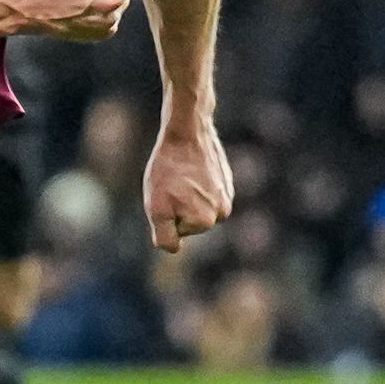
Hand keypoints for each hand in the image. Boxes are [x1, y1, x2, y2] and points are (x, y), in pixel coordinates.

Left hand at [143, 124, 232, 253]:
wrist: (187, 133)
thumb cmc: (168, 170)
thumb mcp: (156, 207)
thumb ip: (165, 236)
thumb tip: (174, 251)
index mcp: (206, 221)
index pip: (176, 233)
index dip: (164, 215)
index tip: (166, 195)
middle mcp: (223, 212)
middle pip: (188, 220)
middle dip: (176, 205)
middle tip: (171, 183)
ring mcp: (227, 195)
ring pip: (196, 205)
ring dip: (185, 194)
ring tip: (181, 175)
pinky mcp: (227, 180)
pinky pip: (203, 190)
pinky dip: (195, 182)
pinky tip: (192, 168)